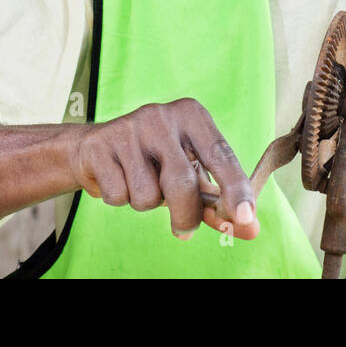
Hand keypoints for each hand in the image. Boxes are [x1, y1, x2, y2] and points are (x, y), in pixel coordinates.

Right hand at [68, 99, 258, 240]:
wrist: (94, 148)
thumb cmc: (154, 163)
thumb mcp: (189, 173)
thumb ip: (216, 202)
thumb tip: (251, 229)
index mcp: (191, 115)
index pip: (220, 154)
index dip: (235, 188)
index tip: (246, 217)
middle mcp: (162, 115)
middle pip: (182, 181)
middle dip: (186, 215)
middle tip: (185, 231)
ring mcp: (129, 128)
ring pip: (147, 195)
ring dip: (147, 204)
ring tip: (140, 184)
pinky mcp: (100, 145)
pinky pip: (118, 195)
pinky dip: (121, 199)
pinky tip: (117, 178)